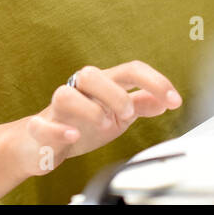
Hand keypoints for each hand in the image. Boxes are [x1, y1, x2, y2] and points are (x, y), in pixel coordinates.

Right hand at [19, 61, 183, 176]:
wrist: (40, 145)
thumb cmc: (80, 124)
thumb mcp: (117, 115)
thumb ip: (140, 104)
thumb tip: (164, 100)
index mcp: (102, 85)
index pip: (130, 70)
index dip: (155, 82)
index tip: (175, 101)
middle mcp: (79, 91)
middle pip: (91, 74)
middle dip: (115, 93)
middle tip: (127, 114)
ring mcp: (57, 109)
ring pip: (65, 94)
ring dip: (88, 109)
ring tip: (102, 124)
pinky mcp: (38, 128)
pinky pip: (40, 125)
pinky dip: (57, 130)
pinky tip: (72, 136)